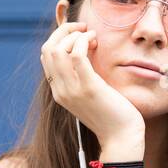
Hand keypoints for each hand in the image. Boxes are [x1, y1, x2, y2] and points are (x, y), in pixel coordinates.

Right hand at [40, 17, 144, 148]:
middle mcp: (61, 91)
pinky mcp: (89, 88)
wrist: (121, 138)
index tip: (79, 34)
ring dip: (74, 34)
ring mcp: (72, 90)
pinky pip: (77, 55)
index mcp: (59, 92)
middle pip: (48, 49)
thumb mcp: (90, 94)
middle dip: (64, 31)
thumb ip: (82, 77)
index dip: (60, 38)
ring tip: (91, 36)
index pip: (46, 57)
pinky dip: (84, 41)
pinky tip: (95, 41)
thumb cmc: (111, 114)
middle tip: (83, 28)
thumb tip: (83, 51)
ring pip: (58, 49)